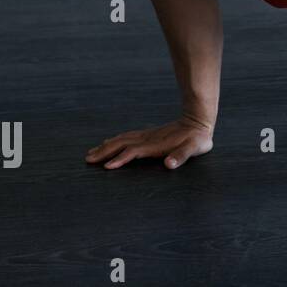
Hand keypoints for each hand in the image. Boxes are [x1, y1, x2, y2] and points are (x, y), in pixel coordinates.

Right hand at [84, 116, 213, 169]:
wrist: (198, 120)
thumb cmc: (197, 138)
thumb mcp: (194, 148)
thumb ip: (182, 156)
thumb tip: (169, 164)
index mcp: (155, 145)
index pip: (133, 152)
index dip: (120, 159)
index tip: (106, 166)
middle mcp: (148, 139)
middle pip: (121, 144)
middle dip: (104, 152)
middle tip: (88, 160)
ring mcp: (147, 135)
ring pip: (122, 140)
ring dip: (106, 146)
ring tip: (92, 152)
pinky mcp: (149, 134)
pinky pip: (127, 137)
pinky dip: (115, 140)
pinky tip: (110, 142)